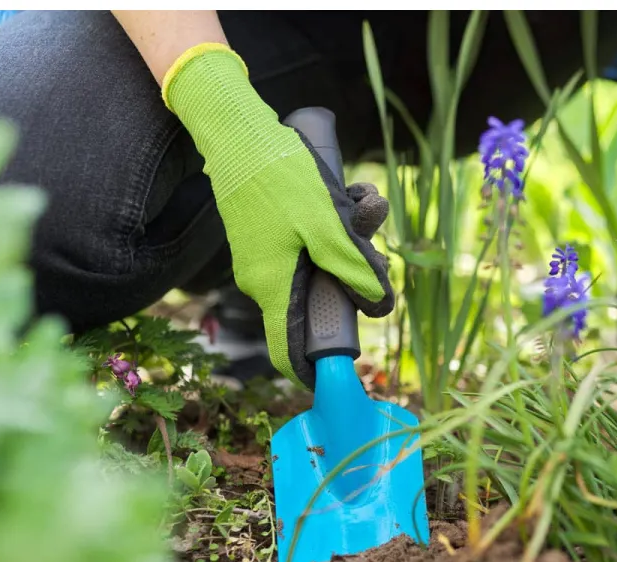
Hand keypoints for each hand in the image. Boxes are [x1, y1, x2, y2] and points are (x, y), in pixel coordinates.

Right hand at [163, 44, 392, 387]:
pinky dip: (332, 227)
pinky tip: (350, 194)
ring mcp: (264, 257)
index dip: (314, 370)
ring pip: (318, 268)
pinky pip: (308, 245)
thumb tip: (379, 305)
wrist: (238, 132)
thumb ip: (354, 268)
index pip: (288, 351)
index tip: (341, 374)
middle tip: (378, 258)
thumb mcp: (327, 225)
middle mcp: (263, 280)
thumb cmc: (280, 178)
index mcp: (273, 287)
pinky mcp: (267, 235)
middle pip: (316, 303)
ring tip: (364, 205)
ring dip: (349, 244)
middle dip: (353, 282)